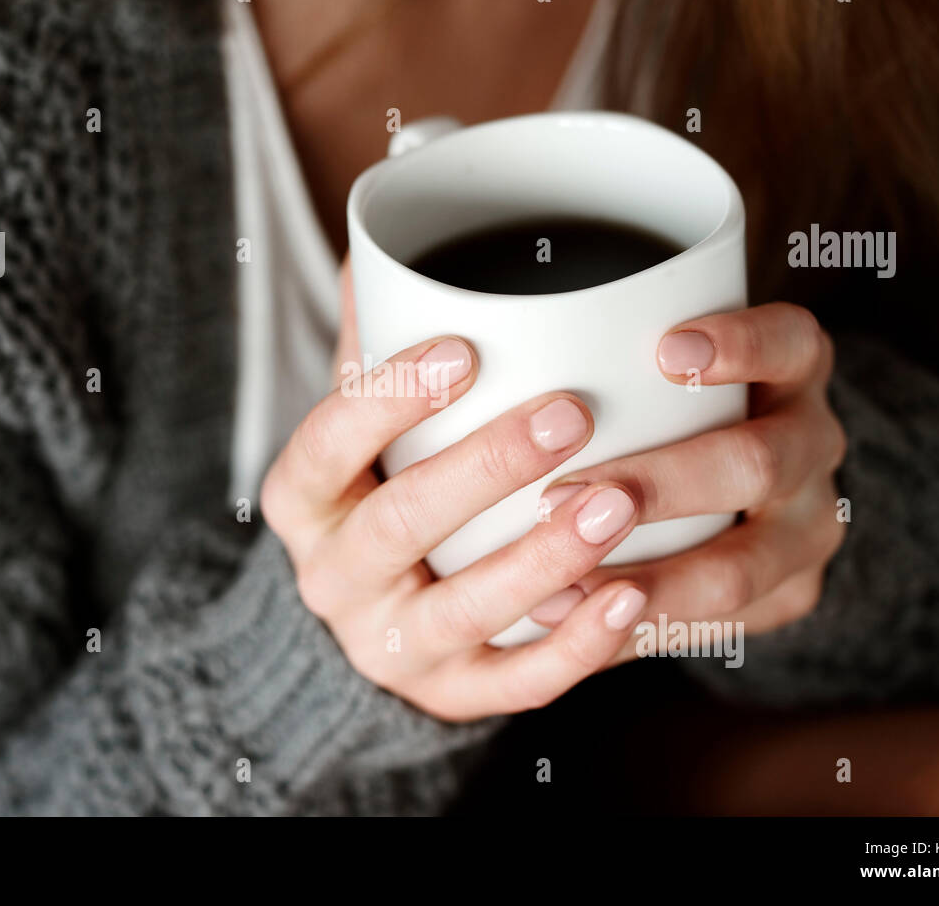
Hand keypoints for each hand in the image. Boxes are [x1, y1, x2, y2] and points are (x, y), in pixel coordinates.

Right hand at [262, 261, 648, 720]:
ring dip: (543, 558)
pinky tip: (633, 597)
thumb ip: (374, 345)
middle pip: (400, 525)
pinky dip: (574, 646)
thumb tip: (383, 244)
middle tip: (570, 415)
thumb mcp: (360, 425)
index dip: (389, 397)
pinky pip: (514, 684)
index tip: (467, 346)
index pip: (328, 443)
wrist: (371, 616)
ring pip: (464, 609)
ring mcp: (392, 646)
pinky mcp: (452, 696)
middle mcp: (334, 578)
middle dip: (484, 470)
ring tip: (618, 503)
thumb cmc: (380, 489)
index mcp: (305, 499)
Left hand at [529, 302, 847, 660]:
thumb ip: (611, 350)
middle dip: (661, 483)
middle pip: (757, 464)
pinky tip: (571, 628)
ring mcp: (808, 528)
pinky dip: (640, 630)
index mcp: (794, 370)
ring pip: (740, 568)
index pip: (789, 344)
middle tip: (560, 496)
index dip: (740, 345)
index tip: (665, 349)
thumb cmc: (669, 404)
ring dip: (646, 580)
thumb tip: (472, 337)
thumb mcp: (663, 360)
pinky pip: (722, 626)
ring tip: (558, 587)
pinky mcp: (790, 596)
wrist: (743, 491)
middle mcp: (813, 445)